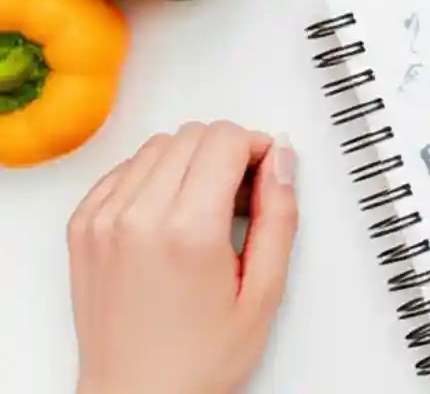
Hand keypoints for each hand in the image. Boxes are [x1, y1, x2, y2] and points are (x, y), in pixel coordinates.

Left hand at [68, 122, 298, 393]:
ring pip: (158, 146)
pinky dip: (152, 177)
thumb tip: (281, 162)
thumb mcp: (264, 293)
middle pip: (192, 135)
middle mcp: (138, 218)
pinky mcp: (83, 227)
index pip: (224, 139)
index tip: (267, 169)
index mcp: (188, 232)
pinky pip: (123, 170)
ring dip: (189, 161)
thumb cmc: (198, 360)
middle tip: (243, 192)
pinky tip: (172, 212)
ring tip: (207, 206)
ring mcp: (103, 221)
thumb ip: (279, 217)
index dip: (256, 146)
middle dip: (226, 151)